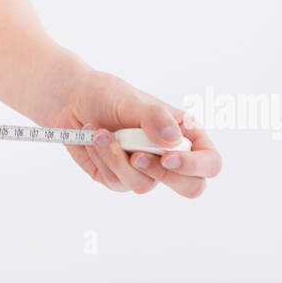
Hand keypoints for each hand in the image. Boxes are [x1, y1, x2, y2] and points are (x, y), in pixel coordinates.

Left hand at [49, 68, 220, 197]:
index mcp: (184, 134)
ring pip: (143, 186)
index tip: (166, 157)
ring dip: (118, 160)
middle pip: (189, 187)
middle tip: (135, 155)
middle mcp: (169, 156)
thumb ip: (153, 118)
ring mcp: (145, 171)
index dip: (195, 167)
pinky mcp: (119, 179)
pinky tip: (93, 140)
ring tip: (100, 134)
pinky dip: (102, 160)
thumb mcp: (131, 100)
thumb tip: (173, 142)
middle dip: (160, 173)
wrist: (72, 101)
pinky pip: (116, 182)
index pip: (209, 163)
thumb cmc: (107, 95)